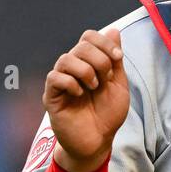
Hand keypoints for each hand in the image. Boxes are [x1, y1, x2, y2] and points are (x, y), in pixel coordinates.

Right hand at [43, 27, 129, 171]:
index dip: (104, 42)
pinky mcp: (52, 97)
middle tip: (105, 79)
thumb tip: (113, 30)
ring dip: (86, 71)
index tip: (118, 58)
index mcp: (89, 63)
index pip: (89, 37)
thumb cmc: (107, 114)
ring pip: (65, 59)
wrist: (99, 141)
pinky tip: (79, 94)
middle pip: (80, 45)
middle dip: (100, 60)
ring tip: (93, 87)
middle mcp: (73, 69)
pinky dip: (71, 83)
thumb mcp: (119, 84)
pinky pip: (54, 78)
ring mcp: (61, 82)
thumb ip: (115, 59)